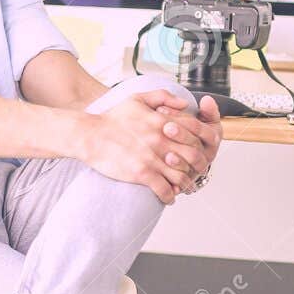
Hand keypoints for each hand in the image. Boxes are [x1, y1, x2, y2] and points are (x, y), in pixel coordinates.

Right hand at [81, 88, 209, 203]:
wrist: (90, 135)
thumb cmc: (111, 118)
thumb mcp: (137, 99)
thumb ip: (163, 96)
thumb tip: (185, 104)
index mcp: (163, 121)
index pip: (196, 131)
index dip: (204, 142)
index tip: (202, 150)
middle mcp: (161, 139)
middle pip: (194, 155)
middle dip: (199, 166)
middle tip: (197, 172)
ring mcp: (152, 158)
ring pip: (182, 176)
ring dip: (185, 184)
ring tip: (183, 187)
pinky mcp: (142, 174)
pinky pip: (165, 190)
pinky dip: (170, 196)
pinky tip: (168, 197)